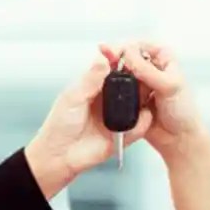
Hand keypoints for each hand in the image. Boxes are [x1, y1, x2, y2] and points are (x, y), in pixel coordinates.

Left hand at [25, 54, 153, 197]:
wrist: (59, 156)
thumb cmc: (58, 126)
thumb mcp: (73, 98)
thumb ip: (90, 79)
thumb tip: (103, 59)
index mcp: (93, 86)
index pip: (112, 67)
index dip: (122, 59)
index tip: (130, 52)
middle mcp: (107, 99)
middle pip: (130, 82)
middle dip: (139, 77)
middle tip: (146, 71)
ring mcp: (116, 115)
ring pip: (137, 102)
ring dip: (144, 97)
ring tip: (150, 91)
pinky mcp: (123, 133)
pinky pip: (138, 126)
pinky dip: (143, 122)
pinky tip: (144, 116)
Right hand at [102, 42, 206, 162]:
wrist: (179, 139)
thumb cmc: (183, 112)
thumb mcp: (168, 86)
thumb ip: (148, 70)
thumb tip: (128, 53)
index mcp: (164, 59)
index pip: (141, 45)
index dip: (127, 46)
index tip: (114, 51)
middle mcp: (151, 68)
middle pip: (128, 57)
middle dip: (115, 57)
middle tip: (103, 58)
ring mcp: (140, 84)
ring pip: (122, 72)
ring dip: (112, 72)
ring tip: (102, 71)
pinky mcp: (132, 98)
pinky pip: (119, 89)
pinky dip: (112, 87)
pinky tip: (105, 87)